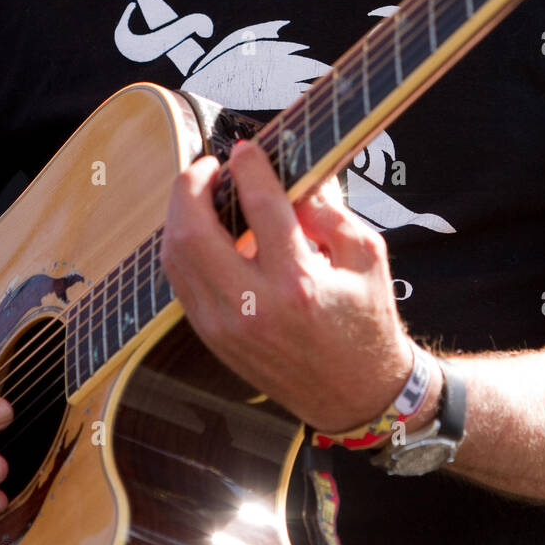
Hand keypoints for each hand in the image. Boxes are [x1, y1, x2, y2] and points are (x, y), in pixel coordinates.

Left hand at [161, 140, 412, 434]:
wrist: (355, 395)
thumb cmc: (366, 322)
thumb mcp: (367, 256)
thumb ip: (331, 212)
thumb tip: (296, 175)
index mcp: (298, 283)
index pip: (261, 207)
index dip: (249, 168)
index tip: (246, 149)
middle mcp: (254, 307)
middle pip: (193, 232)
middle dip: (191, 186)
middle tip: (209, 166)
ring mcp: (226, 327)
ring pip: (176, 257)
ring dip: (181, 215)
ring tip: (201, 192)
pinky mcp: (213, 339)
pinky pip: (181, 282)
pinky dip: (184, 248)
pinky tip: (202, 230)